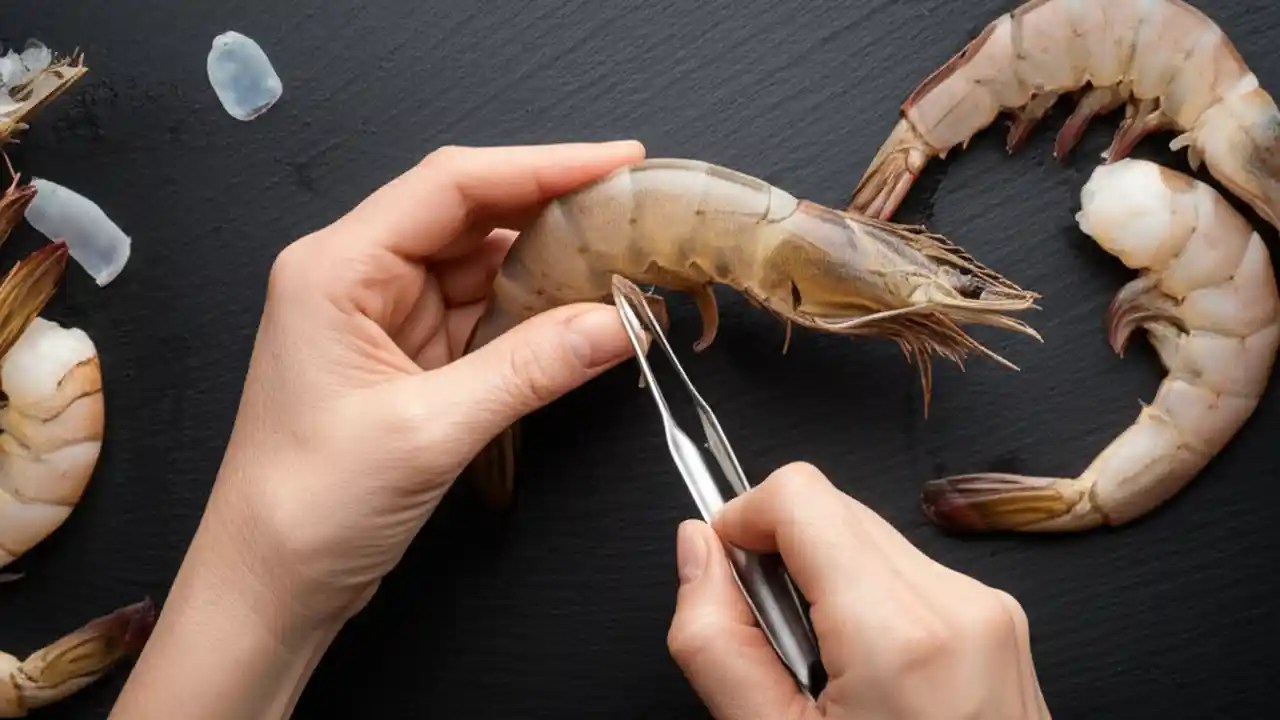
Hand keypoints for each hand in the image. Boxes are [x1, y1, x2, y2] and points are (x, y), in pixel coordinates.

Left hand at [111, 141, 644, 718]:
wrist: (269, 585)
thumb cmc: (312, 506)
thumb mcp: (429, 431)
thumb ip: (529, 367)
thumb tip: (619, 322)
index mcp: (338, 268)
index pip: (453, 185)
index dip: (543, 164)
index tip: (620, 160)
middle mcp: (357, 277)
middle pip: (471, 216)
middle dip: (555, 213)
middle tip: (637, 214)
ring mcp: (383, 318)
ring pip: (482, 267)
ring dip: (550, 269)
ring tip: (625, 264)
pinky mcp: (406, 359)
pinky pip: (481, 316)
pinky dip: (531, 316)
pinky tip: (581, 315)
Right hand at [667, 463, 1049, 719]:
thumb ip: (716, 641)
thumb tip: (698, 552)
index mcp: (899, 633)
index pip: (798, 493)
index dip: (741, 522)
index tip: (725, 575)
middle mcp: (958, 605)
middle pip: (832, 508)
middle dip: (781, 559)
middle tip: (774, 648)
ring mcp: (989, 612)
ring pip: (867, 536)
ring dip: (824, 582)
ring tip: (825, 674)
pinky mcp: (998, 624)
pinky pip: (907, 572)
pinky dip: (866, 602)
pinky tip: (866, 677)